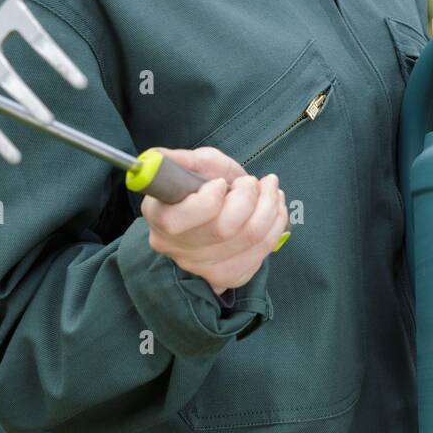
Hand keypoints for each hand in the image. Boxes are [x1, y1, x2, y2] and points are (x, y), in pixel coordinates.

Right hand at [141, 145, 289, 295]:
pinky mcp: (229, 276)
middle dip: (248, 197)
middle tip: (252, 182)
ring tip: (271, 189)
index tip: (221, 183)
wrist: (219, 211)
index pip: (177, 221)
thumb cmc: (203, 184)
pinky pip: (262, 252)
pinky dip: (276, 225)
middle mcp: (176, 248)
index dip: (207, 200)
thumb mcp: (195, 164)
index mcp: (159, 217)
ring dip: (270, 207)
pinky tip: (274, 209)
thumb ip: (181, 160)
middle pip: (222, 229)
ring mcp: (202, 267)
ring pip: (250, 239)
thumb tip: (155, 156)